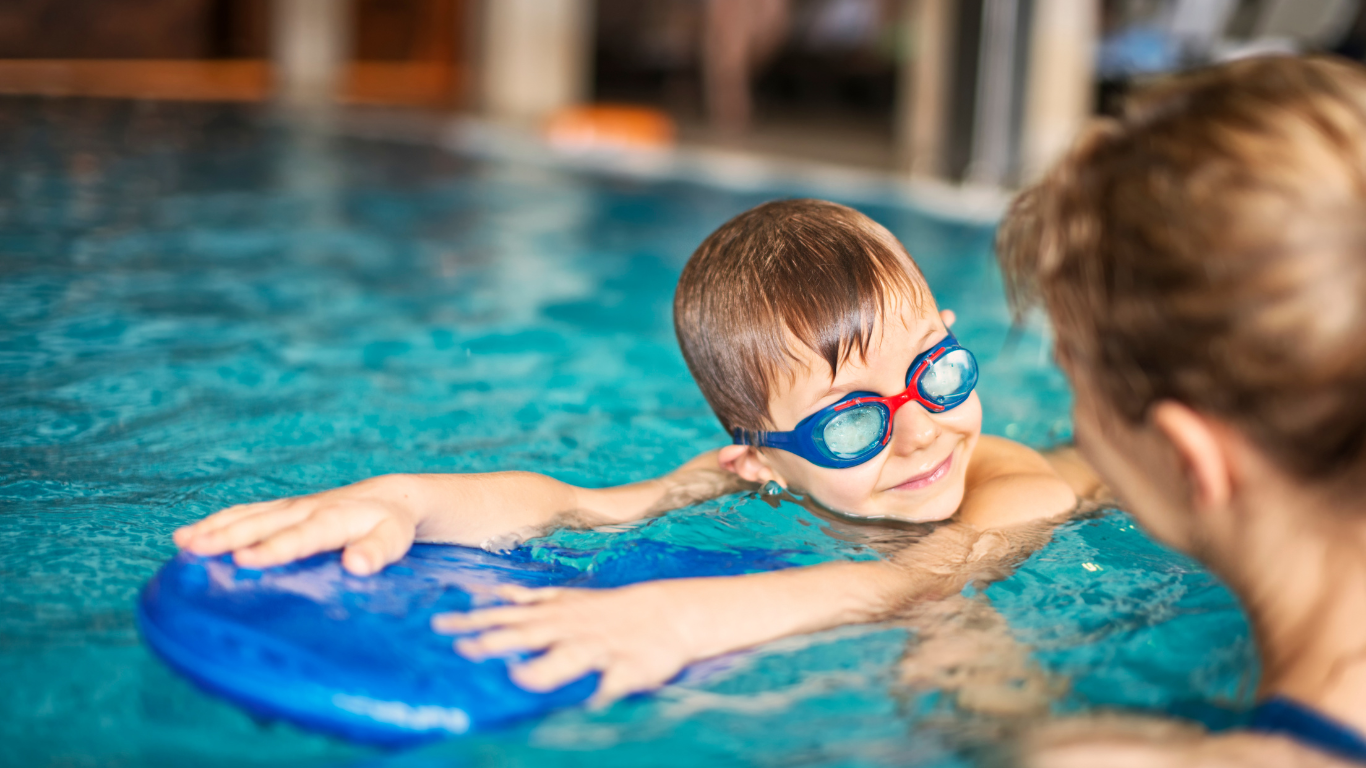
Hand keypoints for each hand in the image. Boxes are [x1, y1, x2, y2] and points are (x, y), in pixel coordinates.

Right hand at [173, 477, 417, 574]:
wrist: (388, 497)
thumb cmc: (390, 526)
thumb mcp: (393, 540)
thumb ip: (376, 552)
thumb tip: (356, 566)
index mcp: (334, 520)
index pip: (301, 536)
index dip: (273, 548)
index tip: (245, 560)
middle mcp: (307, 509)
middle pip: (264, 523)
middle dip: (229, 536)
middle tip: (195, 549)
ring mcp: (291, 507)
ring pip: (248, 516)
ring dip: (215, 529)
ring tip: (182, 543)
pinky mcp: (282, 509)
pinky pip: (245, 513)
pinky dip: (217, 523)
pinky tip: (188, 536)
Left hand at [432, 582, 697, 705]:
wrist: (668, 614)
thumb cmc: (608, 612)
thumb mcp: (566, 600)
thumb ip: (529, 602)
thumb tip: (491, 595)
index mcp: (554, 616)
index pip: (505, 616)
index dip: (474, 622)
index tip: (438, 626)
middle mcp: (570, 630)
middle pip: (528, 635)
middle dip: (497, 643)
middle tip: (464, 650)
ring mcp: (599, 648)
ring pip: (569, 658)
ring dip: (545, 669)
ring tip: (520, 680)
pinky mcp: (630, 667)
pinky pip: (617, 683)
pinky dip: (605, 693)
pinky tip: (593, 705)